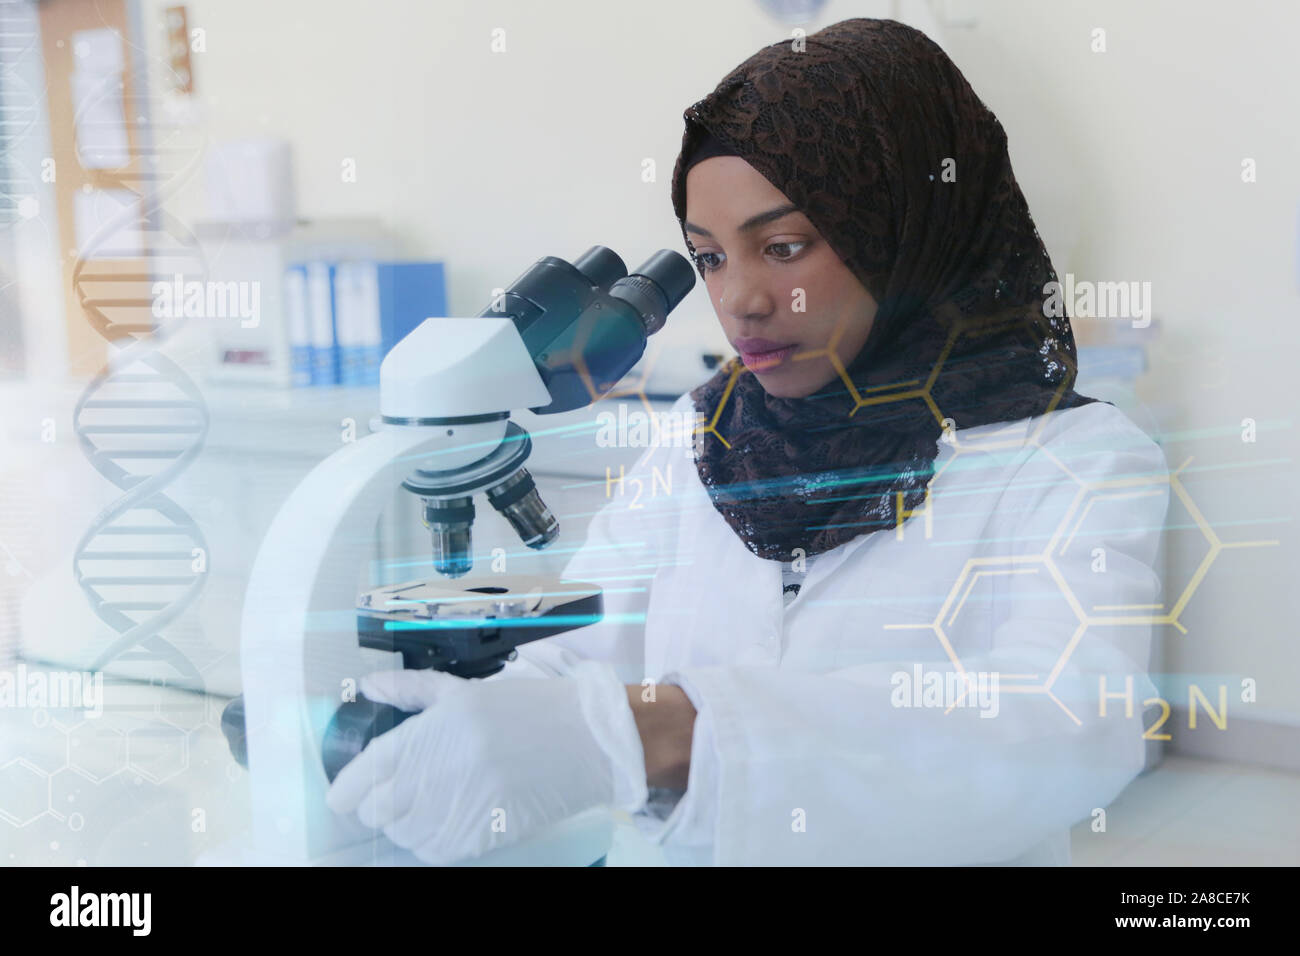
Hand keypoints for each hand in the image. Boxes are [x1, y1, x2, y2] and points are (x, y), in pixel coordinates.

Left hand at [325, 661, 647, 863]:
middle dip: (377, 804)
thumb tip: (369, 687)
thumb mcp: (465, 691)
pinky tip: (441, 823)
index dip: (347, 788)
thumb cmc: (525, 710)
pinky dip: (429, 842)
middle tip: (390, 795)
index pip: (371, 768)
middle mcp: (444, 769)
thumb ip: (411, 691)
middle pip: (381, 807)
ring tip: (421, 807)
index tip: (341, 796)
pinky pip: (435, 851)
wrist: (583, 741)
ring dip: (404, 824)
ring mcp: (463, 805)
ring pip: (405, 833)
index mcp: (436, 728)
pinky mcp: (483, 834)